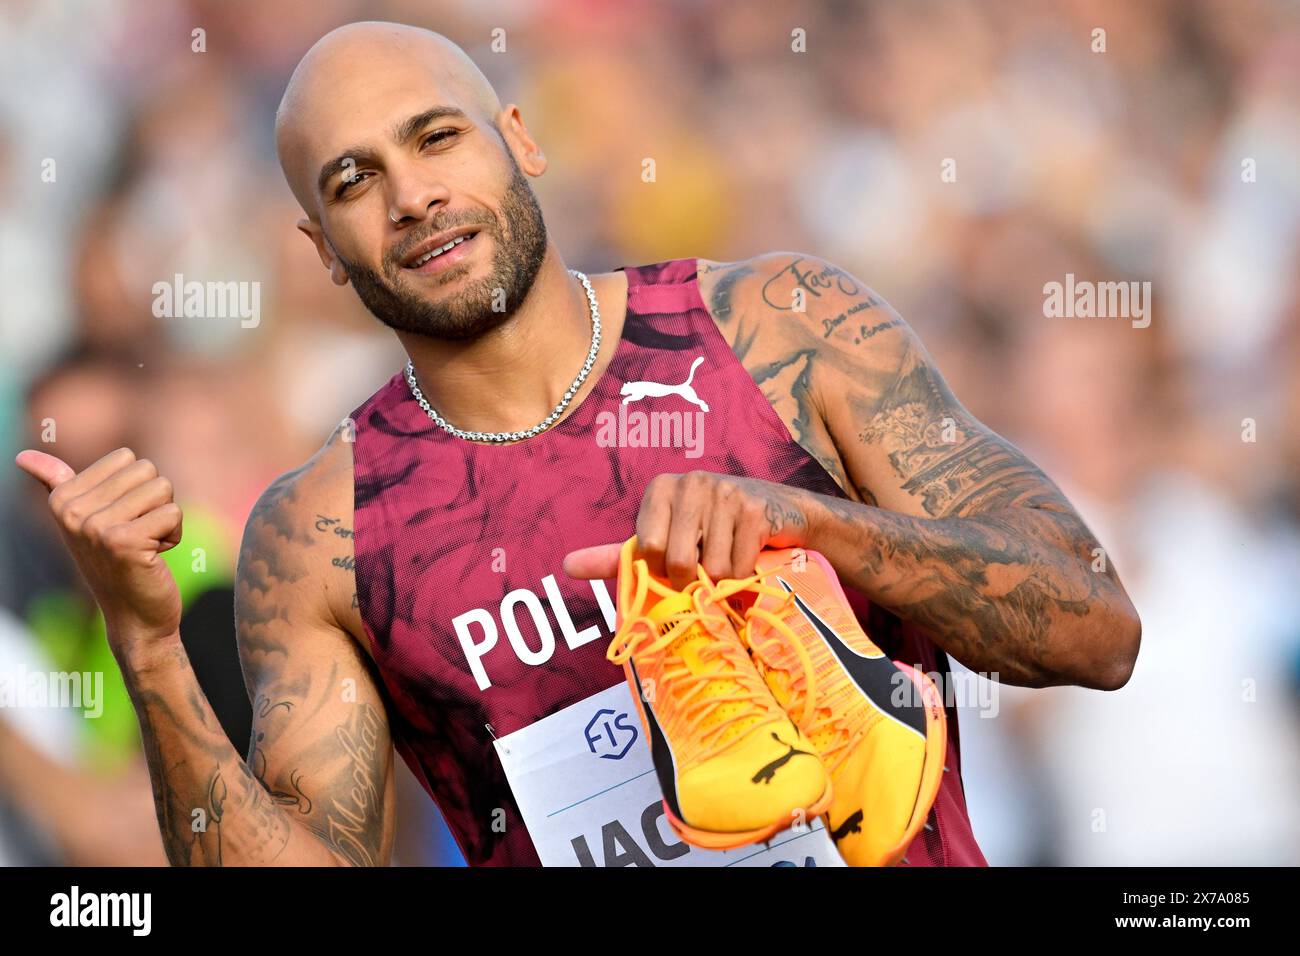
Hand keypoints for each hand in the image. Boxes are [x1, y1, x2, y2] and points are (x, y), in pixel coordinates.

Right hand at [15, 447, 183, 649]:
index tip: (121, 520)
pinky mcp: (124, 542)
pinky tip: (154, 557)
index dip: (135, 488)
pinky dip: (174, 535)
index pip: (125, 457)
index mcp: (61, 498)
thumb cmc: (113, 563)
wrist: (132, 617)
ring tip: (145, 545)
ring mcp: (95, 528)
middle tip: (137, 535)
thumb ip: (56, 483)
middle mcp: (72, 511)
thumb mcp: (81, 520)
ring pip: (162, 488)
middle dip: (154, 501)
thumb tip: (22, 455)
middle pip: (146, 470)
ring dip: (165, 518)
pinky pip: (173, 513)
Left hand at [563, 471, 813, 588]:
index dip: (663, 570)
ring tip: (732, 559)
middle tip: (707, 570)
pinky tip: (751, 556)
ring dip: (724, 581)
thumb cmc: (717, 531)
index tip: (678, 564)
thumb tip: (567, 566)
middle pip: (678, 563)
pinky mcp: (756, 510)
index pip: (647, 549)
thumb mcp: (667, 538)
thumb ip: (620, 555)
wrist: (787, 515)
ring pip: (712, 570)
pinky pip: (740, 568)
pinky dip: (746, 576)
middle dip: (694, 580)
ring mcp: (726, 493)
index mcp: (661, 489)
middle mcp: (691, 483)